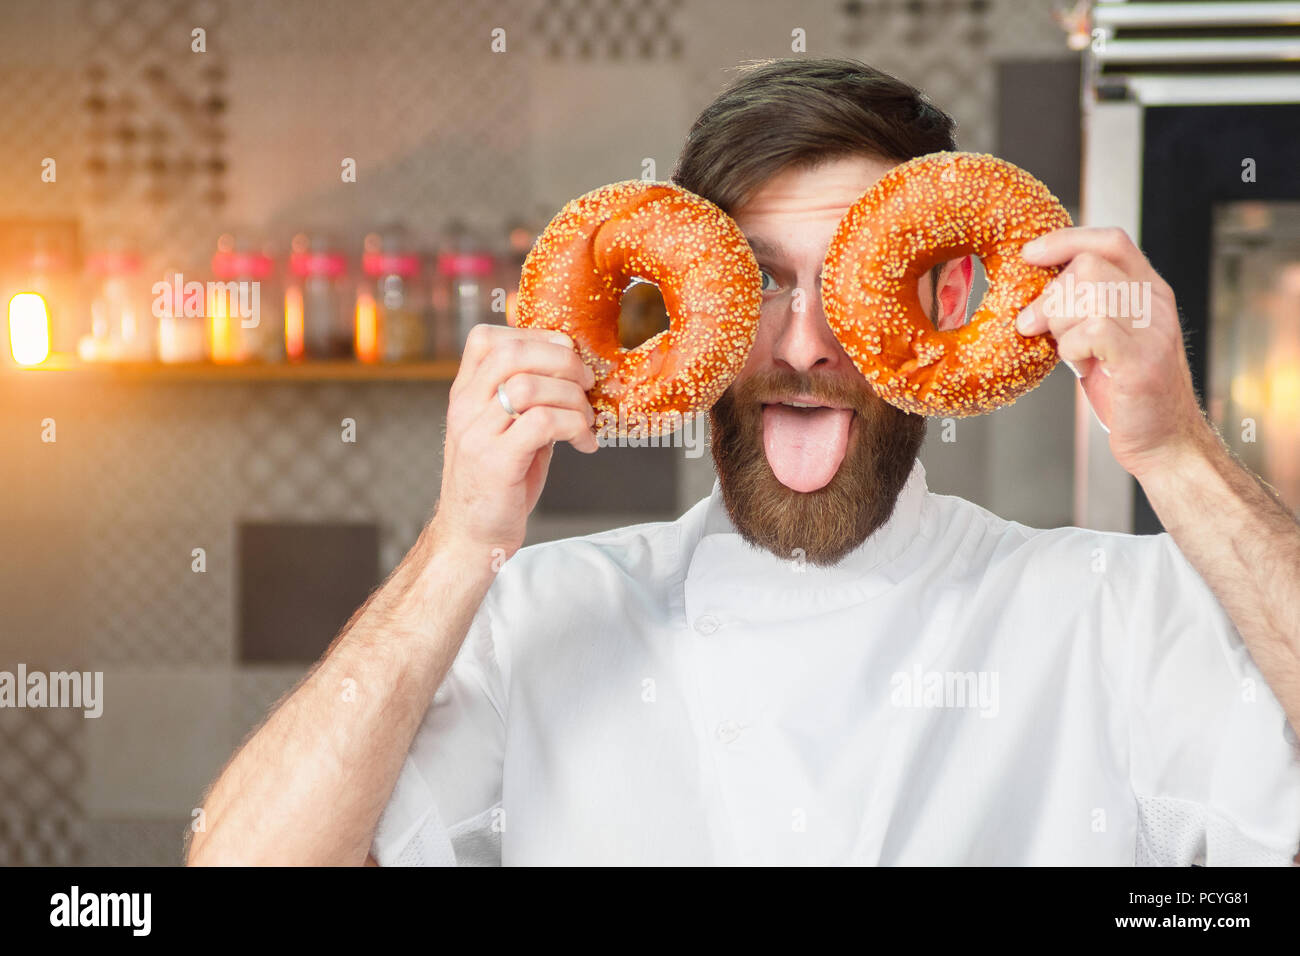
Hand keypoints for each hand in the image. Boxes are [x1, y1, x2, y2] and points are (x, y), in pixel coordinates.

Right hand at [432, 323, 596, 558]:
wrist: (472, 538)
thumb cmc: (499, 484)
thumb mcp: (508, 430)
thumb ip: (530, 399)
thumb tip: (575, 371)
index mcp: (464, 394)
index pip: (488, 338)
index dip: (536, 337)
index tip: (566, 357)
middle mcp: (464, 408)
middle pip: (513, 353)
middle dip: (562, 361)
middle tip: (586, 384)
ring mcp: (476, 434)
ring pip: (530, 386)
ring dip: (572, 399)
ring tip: (586, 421)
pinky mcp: (496, 463)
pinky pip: (542, 423)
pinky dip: (575, 427)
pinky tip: (584, 444)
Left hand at [1014, 226, 1209, 478]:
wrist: (1162, 442)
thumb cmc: (1126, 393)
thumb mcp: (1101, 340)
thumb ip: (1081, 310)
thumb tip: (1034, 292)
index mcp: (1146, 291)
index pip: (1109, 241)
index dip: (1065, 240)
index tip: (1029, 255)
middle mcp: (1154, 302)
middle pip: (1088, 265)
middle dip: (1051, 295)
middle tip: (1039, 328)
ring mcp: (1152, 330)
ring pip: (1088, 292)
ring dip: (1059, 323)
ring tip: (1065, 350)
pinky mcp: (1142, 361)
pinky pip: (1094, 329)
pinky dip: (1070, 347)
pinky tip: (1076, 364)